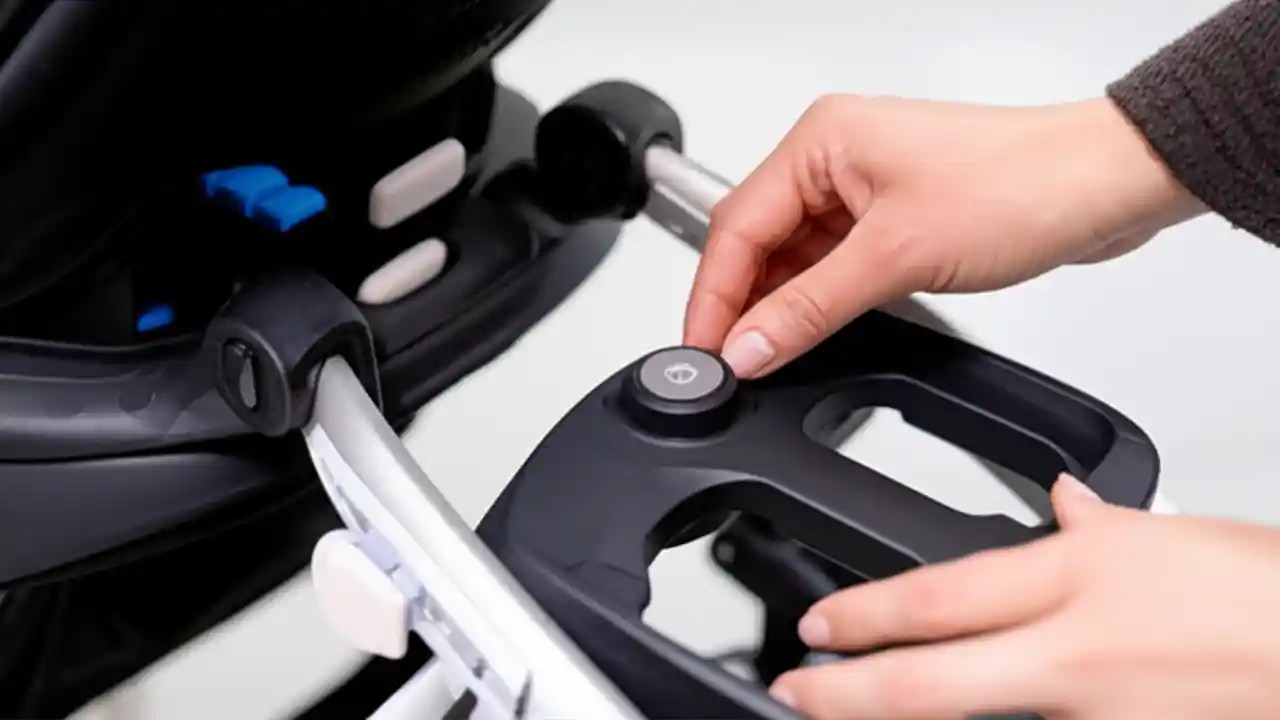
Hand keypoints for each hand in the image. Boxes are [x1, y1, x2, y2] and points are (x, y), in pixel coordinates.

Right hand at [684, 95, 1203, 377]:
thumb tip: (748, 346)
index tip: (704, 353)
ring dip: (779, 306)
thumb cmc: (1022, 184)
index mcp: (822, 139)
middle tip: (728, 366)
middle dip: (739, 305)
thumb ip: (809, 309)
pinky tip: (807, 335)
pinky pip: (831, 265)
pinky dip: (816, 302)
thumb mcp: (895, 257)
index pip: (736, 226)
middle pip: (757, 241)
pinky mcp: (893, 218)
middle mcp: (836, 157)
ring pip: (793, 257)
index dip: (712, 298)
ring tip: (766, 358)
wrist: (1106, 185)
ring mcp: (865, 188)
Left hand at [767, 476, 1279, 718]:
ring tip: (872, 713)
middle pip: (931, 683)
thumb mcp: (1170, 538)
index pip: (940, 594)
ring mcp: (1094, 717)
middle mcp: (1075, 653)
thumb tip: (1062, 502)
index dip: (864, 615)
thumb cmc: (1264, 598)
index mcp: (1078, 577)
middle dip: (847, 697)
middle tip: (797, 693)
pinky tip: (1000, 716)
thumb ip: (1097, 526)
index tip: (818, 627)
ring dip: (931, 719)